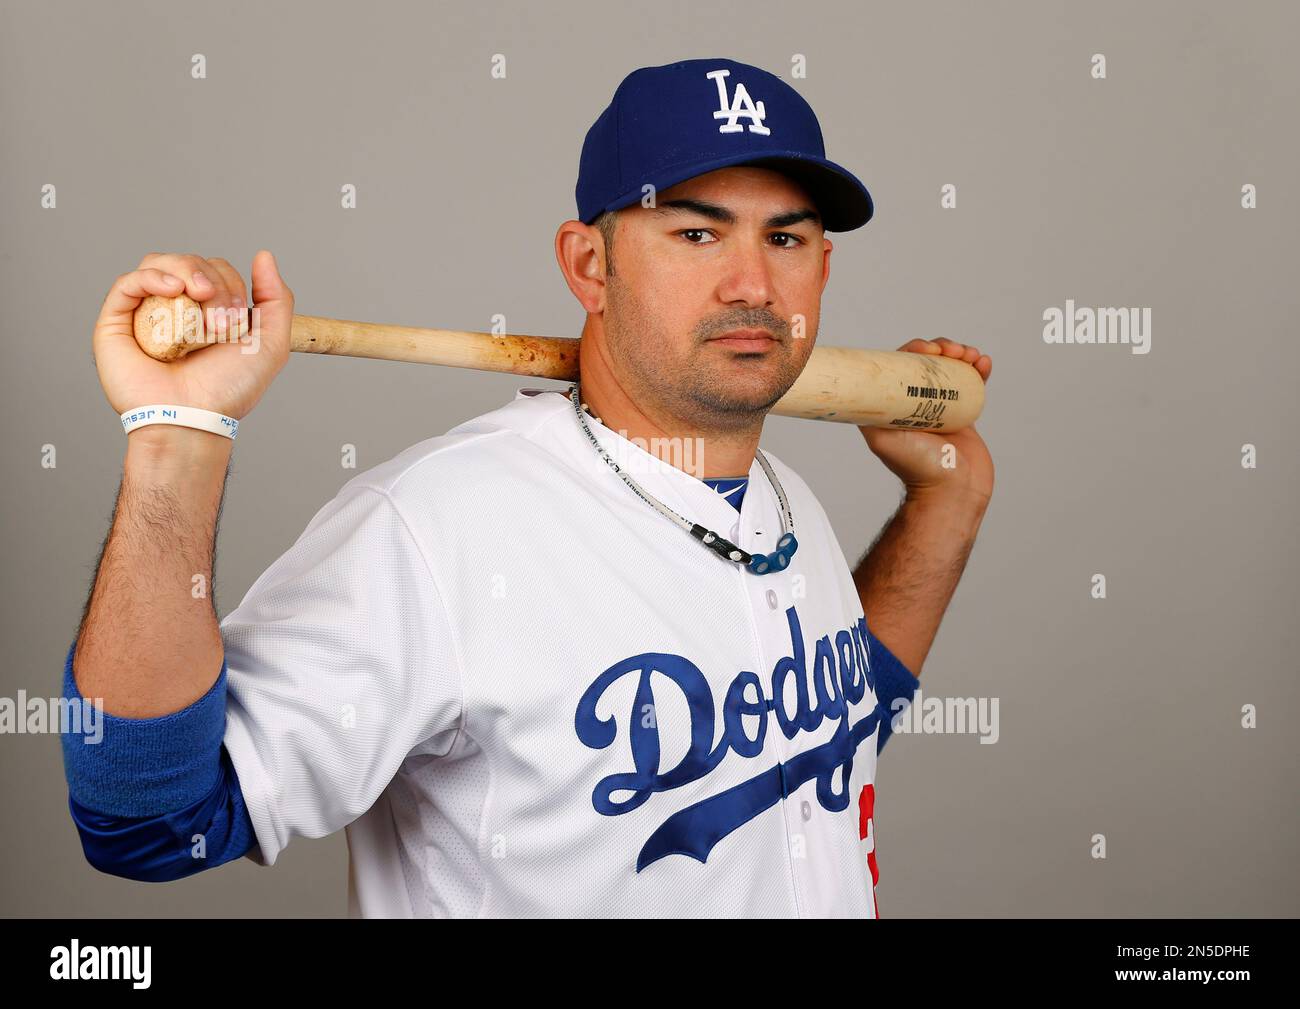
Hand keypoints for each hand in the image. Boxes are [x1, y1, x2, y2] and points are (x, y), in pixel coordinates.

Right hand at [92, 250, 293, 420]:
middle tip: (221, 314)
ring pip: (159, 264)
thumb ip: (276, 299)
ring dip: (186, 271)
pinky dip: (152, 276)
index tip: (239, 314)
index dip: (230, 280)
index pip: (215, 269)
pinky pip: (128, 283)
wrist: (195, 417)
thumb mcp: (270, 342)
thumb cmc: (229, 389)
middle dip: (213, 279)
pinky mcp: (116, 322)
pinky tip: (174, 289)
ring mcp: (145, 314)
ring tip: (200, 295)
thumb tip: (264, 256)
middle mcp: (175, 309)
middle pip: (189, 263)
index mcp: (206, 311)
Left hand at [859, 338, 993, 504]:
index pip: (902, 367)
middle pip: (928, 363)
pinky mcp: (963, 413)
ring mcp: (941, 407)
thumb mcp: (882, 439)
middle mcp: (915, 404)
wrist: (953, 490)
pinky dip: (978, 369)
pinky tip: (984, 363)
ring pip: (951, 370)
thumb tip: (857, 387)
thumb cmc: (917, 469)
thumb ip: (869, 416)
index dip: (915, 350)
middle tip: (953, 350)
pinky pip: (972, 384)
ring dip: (962, 355)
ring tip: (971, 356)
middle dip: (942, 348)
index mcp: (894, 405)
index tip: (929, 348)